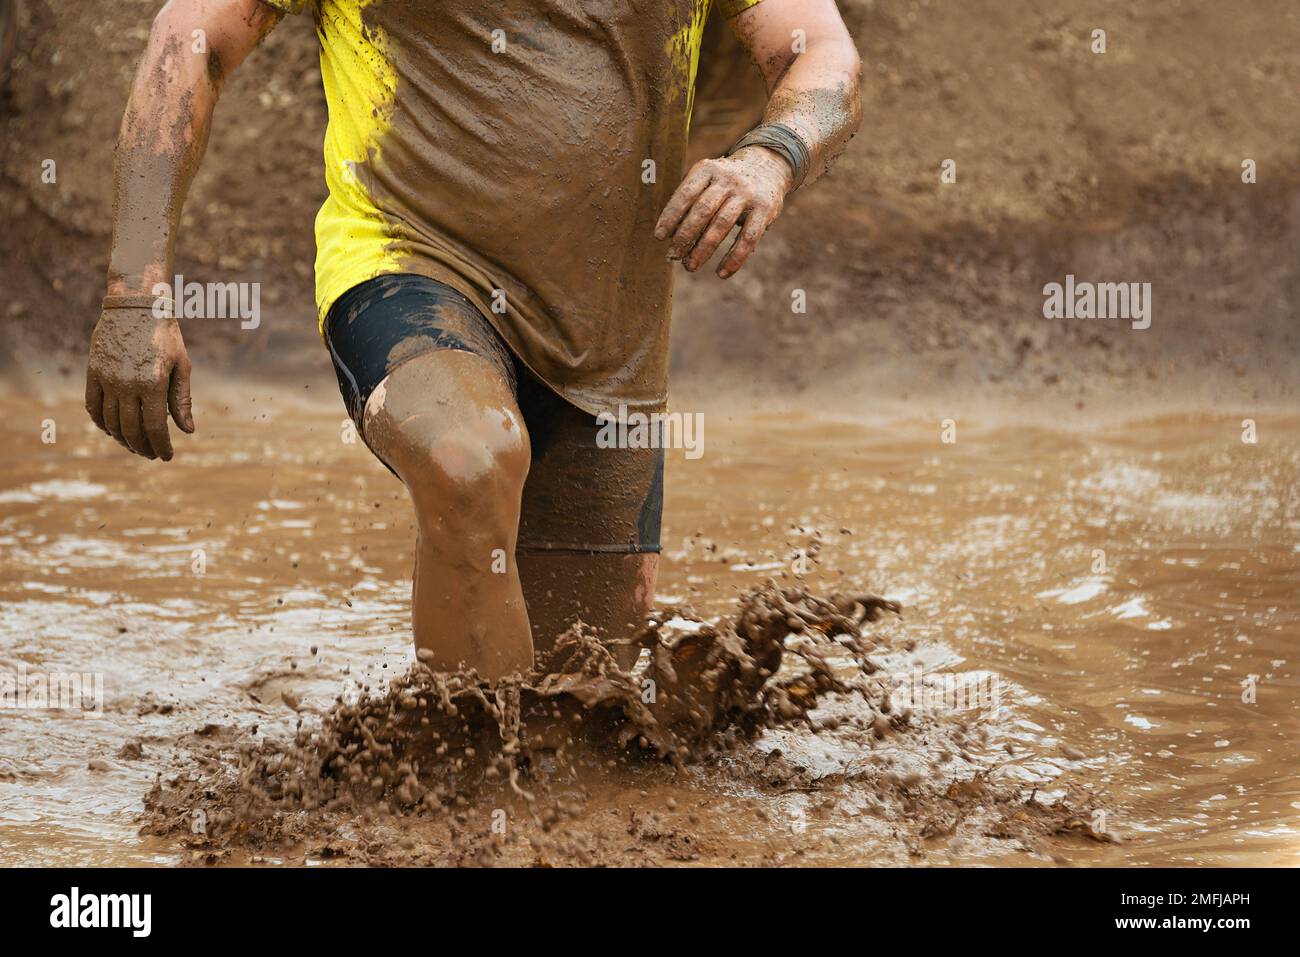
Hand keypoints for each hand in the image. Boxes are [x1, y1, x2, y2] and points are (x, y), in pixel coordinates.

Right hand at [85, 306, 193, 460]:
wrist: (136, 305)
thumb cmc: (166, 335)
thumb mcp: (183, 366)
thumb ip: (182, 400)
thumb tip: (188, 431)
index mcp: (152, 383)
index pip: (154, 427)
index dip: (161, 446)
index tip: (167, 456)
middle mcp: (126, 384)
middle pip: (131, 429)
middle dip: (143, 447)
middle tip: (151, 455)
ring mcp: (106, 379)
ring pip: (111, 422)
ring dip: (123, 439)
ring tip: (135, 445)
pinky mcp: (93, 372)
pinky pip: (92, 406)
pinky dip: (101, 423)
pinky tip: (112, 430)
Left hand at [654, 145, 793, 277]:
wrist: (768, 165)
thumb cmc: (726, 181)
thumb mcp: (708, 178)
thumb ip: (692, 200)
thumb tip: (670, 236)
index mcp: (708, 169)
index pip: (686, 193)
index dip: (671, 215)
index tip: (659, 236)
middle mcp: (728, 179)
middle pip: (703, 210)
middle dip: (685, 236)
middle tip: (673, 256)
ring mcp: (748, 194)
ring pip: (722, 224)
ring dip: (704, 249)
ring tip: (690, 266)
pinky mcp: (765, 210)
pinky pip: (748, 238)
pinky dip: (734, 259)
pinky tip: (722, 273)